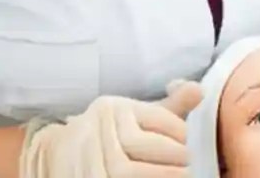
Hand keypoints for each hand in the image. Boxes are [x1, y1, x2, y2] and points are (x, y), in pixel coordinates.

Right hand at [20, 80, 203, 177]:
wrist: (60, 153)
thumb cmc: (111, 134)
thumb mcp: (138, 117)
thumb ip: (170, 107)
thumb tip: (199, 90)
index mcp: (114, 107)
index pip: (150, 115)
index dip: (176, 130)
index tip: (192, 143)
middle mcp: (97, 124)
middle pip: (136, 143)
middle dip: (168, 157)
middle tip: (191, 166)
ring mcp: (85, 151)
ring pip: (122, 169)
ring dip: (155, 175)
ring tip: (181, 177)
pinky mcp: (82, 174)